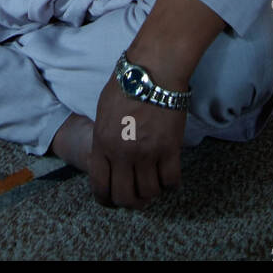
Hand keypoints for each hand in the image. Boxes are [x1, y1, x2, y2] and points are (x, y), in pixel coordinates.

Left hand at [89, 76, 185, 209]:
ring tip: (154, 185)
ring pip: (149, 192)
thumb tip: (106, 156)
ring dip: (152, 193)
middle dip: (131, 202)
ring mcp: (147, 153)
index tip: (113, 201)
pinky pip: (171, 180)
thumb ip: (103, 138)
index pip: (100, 186)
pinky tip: (170, 178)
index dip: (107, 200)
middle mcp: (123, 153)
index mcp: (102, 143)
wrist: (154, 69)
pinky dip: (171, 184)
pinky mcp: (170, 148)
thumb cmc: (127, 84)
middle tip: (137, 198)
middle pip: (125, 197)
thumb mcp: (103, 112)